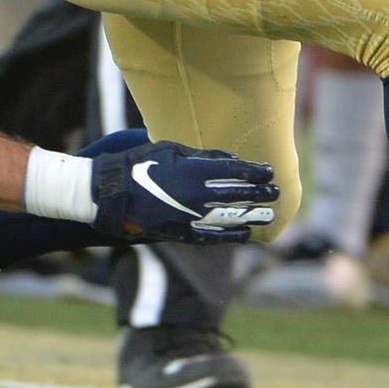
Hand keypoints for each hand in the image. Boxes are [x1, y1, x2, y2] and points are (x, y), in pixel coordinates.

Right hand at [90, 141, 278, 243]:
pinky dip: (231, 236)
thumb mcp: (170, 150)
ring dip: (252, 215)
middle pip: (237, 194)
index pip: (235, 171)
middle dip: (259, 193)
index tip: (269, 171)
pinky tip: (245, 234)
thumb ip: (202, 156)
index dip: (255, 172)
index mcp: (195, 171)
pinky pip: (213, 237)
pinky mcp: (182, 233)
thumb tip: (231, 160)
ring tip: (269, 214)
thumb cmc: (141, 163)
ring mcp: (191, 216)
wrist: (113, 193)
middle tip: (275, 192)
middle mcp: (198, 195)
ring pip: (230, 217)